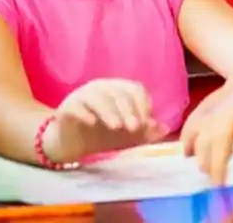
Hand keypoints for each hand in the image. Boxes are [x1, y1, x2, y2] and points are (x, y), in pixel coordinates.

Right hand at [44, 79, 167, 162]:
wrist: (71, 144)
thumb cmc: (101, 135)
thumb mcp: (127, 136)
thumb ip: (145, 132)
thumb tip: (165, 129)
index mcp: (117, 89)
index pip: (134, 89)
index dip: (142, 105)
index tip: (146, 123)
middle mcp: (100, 88)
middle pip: (117, 92)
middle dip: (128, 110)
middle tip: (134, 128)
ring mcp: (82, 96)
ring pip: (97, 97)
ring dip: (109, 111)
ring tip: (116, 127)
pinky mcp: (66, 108)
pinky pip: (76, 106)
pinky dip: (85, 113)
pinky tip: (93, 123)